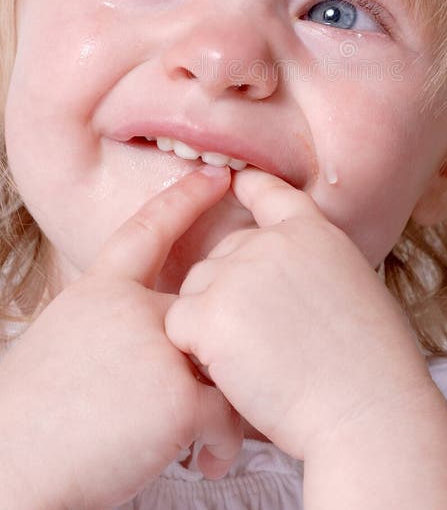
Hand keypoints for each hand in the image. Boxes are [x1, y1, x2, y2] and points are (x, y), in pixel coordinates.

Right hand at [0, 166, 242, 509]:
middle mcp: (131, 308)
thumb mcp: (65, 344)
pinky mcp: (177, 398)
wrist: (9, 468)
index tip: (219, 175)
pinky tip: (205, 461)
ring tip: (211, 441)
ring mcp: (157, 347)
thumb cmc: (32, 420)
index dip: (184, 199)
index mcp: (97, 291)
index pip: (146, 231)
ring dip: (221, 403)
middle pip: (202, 311)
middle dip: (215, 349)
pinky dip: (221, 445)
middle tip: (221, 383)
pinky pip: (227, 415)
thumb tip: (153, 342)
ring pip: (223, 362)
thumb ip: (114, 326)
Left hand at [164, 169, 430, 461]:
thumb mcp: (355, 286)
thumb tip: (287, 277)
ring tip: (255, 359)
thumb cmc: (373, 365)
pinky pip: (179, 324)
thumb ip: (312, 266)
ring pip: (195, 288)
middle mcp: (271, 242)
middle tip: (267, 339)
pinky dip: (195, 350)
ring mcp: (237, 274)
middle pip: (222, 254)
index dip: (249, 185)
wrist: (368, 409)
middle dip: (229, 290)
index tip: (234, 181)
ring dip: (210, 320)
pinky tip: (231, 370)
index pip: (271, 193)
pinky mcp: (210, 314)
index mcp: (313, 232)